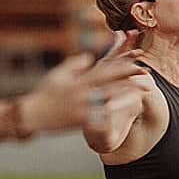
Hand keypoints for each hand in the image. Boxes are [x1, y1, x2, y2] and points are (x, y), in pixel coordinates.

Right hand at [18, 51, 148, 133]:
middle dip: (130, 78)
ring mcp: (81, 106)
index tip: (137, 59)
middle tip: (148, 74)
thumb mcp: (58, 75)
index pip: (105, 69)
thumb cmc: (44, 94)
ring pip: (108, 100)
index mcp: (80, 80)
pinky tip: (125, 119)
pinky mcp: (78, 121)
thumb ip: (75, 64)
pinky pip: (98, 121)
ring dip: (126, 96)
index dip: (123, 64)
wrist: (31, 114)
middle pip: (111, 83)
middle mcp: (83, 91)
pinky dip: (111, 120)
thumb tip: (89, 56)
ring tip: (141, 94)